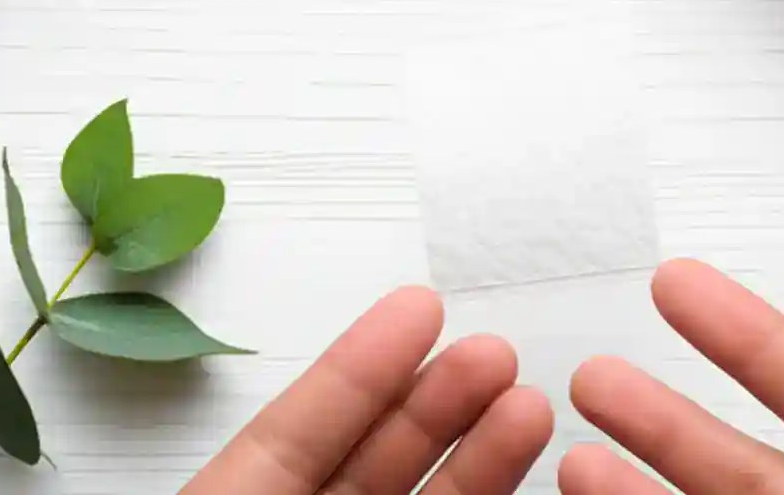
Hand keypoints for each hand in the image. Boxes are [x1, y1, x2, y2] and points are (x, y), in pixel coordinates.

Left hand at [183, 286, 552, 494]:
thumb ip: (255, 481)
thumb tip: (284, 443)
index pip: (295, 432)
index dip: (358, 370)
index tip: (419, 306)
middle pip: (372, 461)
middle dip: (433, 403)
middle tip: (494, 350)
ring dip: (479, 457)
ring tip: (527, 402)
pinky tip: (526, 467)